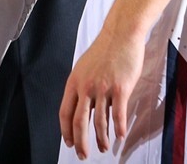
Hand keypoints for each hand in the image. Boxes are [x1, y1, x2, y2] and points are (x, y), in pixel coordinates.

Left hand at [59, 30, 143, 158]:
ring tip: (103, 147)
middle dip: (80, 142)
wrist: (121, 34)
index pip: (65, 112)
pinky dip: (118, 128)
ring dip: (101, 139)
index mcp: (75, 82)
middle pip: (79, 121)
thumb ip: (83, 87)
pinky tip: (120, 136)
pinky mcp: (120, 88)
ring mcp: (103, 88)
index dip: (66, 130)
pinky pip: (118, 114)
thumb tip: (85, 107)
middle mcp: (86, 86)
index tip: (69, 142)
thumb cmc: (104, 50)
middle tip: (83, 154)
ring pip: (99, 121)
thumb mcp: (84, 68)